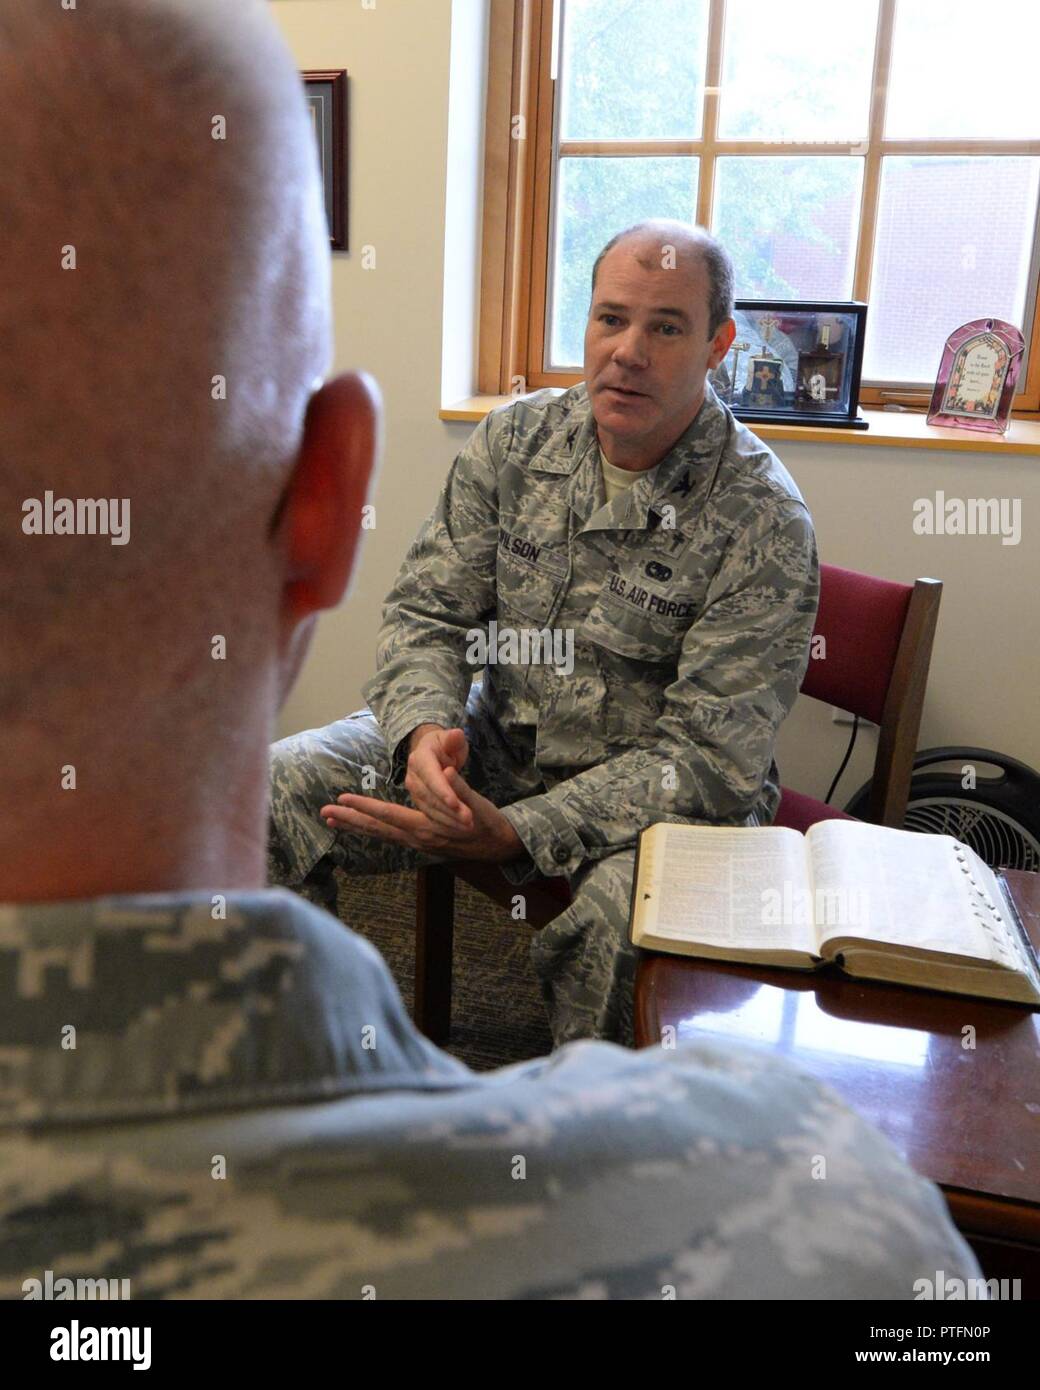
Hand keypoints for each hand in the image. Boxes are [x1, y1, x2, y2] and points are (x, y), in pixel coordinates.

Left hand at [320, 768, 523, 862]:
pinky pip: (389, 836)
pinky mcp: (420, 843)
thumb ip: (461, 789)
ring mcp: (417, 844)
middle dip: (350, 820)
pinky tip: (362, 827)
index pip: (389, 815)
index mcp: (427, 829)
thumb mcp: (477, 805)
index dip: (365, 806)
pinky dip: (372, 831)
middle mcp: (417, 839)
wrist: (499, 845)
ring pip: (380, 834)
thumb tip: (447, 772)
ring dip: (356, 827)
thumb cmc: (488, 822)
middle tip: (323, 814)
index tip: (342, 798)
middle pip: (377, 829)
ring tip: (333, 821)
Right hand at [405, 724, 472, 831]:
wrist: (434, 752)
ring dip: (449, 819)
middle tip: (469, 819)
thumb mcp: (452, 739)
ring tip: (468, 825)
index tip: (456, 803)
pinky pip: (431, 815)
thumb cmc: (447, 745)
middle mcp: (413, 776)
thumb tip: (456, 734)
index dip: (443, 790)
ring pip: (430, 808)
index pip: (431, 776)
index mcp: (420, 758)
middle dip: (449, 809)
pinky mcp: (419, 801)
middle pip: (430, 796)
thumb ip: (454, 740)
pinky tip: (460, 827)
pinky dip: (446, 822)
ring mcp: (414, 790)